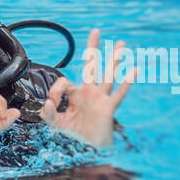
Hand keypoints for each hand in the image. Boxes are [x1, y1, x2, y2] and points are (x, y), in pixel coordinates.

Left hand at [41, 28, 134, 147]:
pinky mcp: (108, 108)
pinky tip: (134, 70)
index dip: (56, 90)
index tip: (52, 103)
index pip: (65, 82)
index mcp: (76, 94)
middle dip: (93, 48)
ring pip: (108, 75)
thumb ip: (49, 115)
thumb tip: (46, 104)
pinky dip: (127, 83)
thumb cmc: (77, 134)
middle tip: (96, 31)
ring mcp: (100, 98)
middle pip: (91, 66)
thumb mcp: (57, 124)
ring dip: (114, 60)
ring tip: (122, 44)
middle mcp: (89, 92)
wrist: (90, 148)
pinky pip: (119, 94)